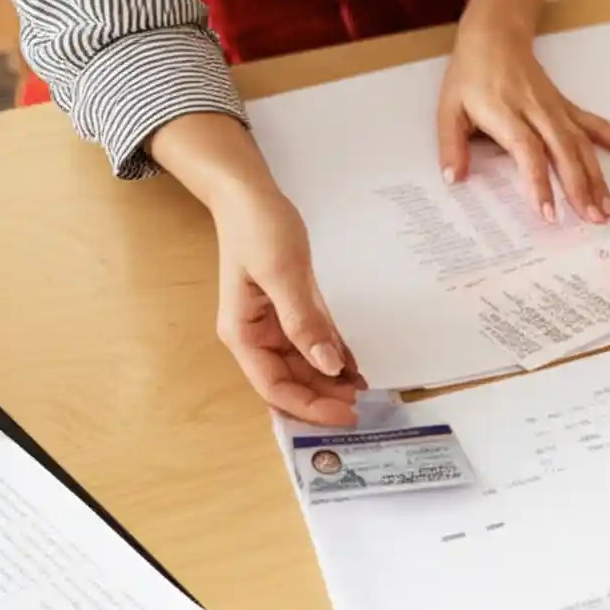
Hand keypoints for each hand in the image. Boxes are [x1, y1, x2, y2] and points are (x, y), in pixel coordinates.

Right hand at [212, 187, 364, 425]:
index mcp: (244, 335)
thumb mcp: (282, 273)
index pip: (274, 386)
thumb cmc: (258, 229)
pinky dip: (335, 357)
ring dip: (332, 381)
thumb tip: (328, 366)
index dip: (309, 406)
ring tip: (365, 389)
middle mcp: (258, 337)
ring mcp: (275, 325)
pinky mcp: (293, 311)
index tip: (345, 414)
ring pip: (306, 366)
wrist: (250, 195)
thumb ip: (303, 322)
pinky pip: (316, 343)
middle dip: (324, 398)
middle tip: (364, 404)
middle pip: (292, 382)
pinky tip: (356, 368)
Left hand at [437, 16, 609, 223]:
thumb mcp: (449, 109)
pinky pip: (597, 126)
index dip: (540, 183)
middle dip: (579, 188)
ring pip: (583, 145)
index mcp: (506, 114)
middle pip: (564, 152)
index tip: (549, 213)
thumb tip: (453, 179)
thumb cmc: (471, 76)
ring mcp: (557, 110)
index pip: (528, 152)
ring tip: (609, 209)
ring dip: (599, 178)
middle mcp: (537, 112)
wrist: (495, 38)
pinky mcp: (568, 108)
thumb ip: (451, 146)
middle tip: (591, 218)